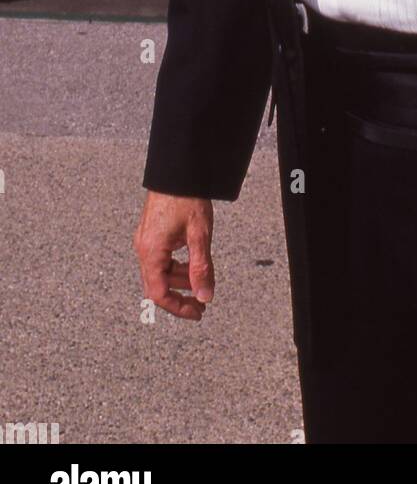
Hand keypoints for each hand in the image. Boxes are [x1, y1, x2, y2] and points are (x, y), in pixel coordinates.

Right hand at [133, 192, 214, 321]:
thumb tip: (205, 296)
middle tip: (202, 302)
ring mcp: (146, 241)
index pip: (159, 293)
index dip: (178, 307)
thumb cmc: (187, 198)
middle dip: (180, 296)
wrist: (178, 171)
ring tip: (201, 281)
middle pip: (158, 285)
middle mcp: (143, 248)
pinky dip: (176, 266)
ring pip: (160, 272)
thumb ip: (202, 268)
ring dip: (180, 280)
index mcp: (151, 251)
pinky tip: (191, 263)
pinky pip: (161, 259)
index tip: (197, 312)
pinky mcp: (151, 233)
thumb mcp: (199, 235)